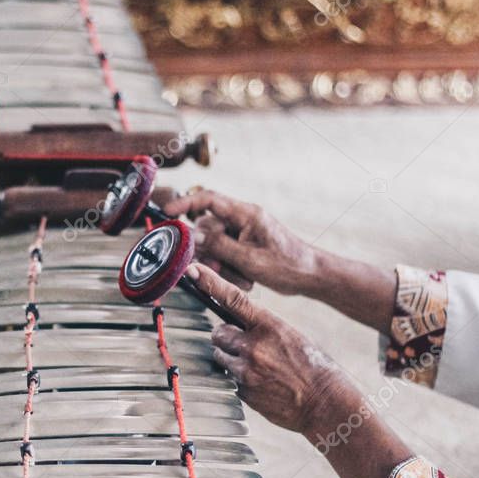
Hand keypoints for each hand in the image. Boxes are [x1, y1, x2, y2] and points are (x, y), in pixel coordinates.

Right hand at [164, 190, 316, 295]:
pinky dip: (231, 268)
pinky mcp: (246, 245)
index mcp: (245, 214)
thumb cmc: (288, 265)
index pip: (208, 199)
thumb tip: (194, 235)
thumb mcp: (249, 259)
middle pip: (208, 228)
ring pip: (215, 244)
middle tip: (212, 267)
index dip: (184, 203)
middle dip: (207, 251)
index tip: (168, 212)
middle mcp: (243, 219)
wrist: (310, 276)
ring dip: (221, 263)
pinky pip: (226, 253)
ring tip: (239, 276)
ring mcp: (244, 232)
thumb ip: (219, 246)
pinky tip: (246, 278)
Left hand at [187, 263, 344, 433]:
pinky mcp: (243, 391)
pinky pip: (230, 379)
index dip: (211, 283)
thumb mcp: (290, 336)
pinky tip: (262, 383)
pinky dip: (240, 380)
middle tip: (246, 347)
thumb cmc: (312, 366)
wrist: (325, 402)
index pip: (234, 299)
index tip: (193, 270)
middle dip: (226, 339)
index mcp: (269, 326)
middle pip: (218, 333)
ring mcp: (246, 370)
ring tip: (257, 367)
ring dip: (231, 360)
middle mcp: (254, 346)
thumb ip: (262, 329)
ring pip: (220, 357)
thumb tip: (239, 328)